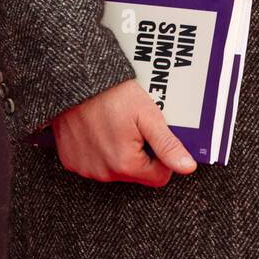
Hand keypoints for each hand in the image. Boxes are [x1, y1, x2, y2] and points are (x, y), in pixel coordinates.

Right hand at [51, 78, 197, 183]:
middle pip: (136, 173)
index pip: (159, 177)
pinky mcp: (70, 161)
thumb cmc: (112, 95)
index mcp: (126, 164)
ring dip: (119, 153)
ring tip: (115, 125)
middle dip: (140, 153)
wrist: (75, 81)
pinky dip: (99, 151)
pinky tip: (99, 129)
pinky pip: (94, 164)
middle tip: (134, 127)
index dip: (162, 157)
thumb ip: (167, 145)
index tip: (154, 137)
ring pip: (115, 170)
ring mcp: (85, 169)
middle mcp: (104, 173)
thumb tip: (188, 168)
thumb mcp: (147, 115)